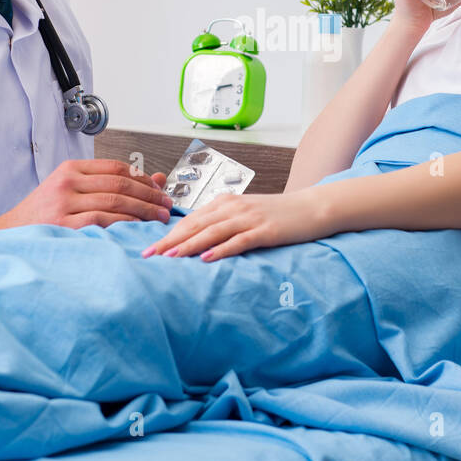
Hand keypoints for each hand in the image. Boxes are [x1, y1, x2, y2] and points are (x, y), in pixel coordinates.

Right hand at [0, 159, 173, 243]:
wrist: (6, 236)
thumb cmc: (42, 217)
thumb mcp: (72, 192)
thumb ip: (110, 184)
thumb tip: (155, 180)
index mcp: (70, 169)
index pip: (117, 167)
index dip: (144, 179)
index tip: (160, 190)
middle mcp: (67, 182)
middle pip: (121, 183)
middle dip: (150, 195)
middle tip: (167, 206)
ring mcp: (64, 202)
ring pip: (116, 200)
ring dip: (144, 210)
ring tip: (159, 218)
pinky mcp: (64, 224)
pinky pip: (104, 220)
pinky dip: (125, 223)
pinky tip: (138, 229)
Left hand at [139, 190, 330, 261]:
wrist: (312, 208)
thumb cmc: (277, 214)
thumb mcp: (245, 213)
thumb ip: (222, 222)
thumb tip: (197, 241)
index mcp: (225, 202)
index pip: (191, 219)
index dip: (169, 233)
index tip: (150, 248)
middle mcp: (233, 207)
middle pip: (196, 225)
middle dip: (170, 240)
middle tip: (149, 255)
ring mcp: (250, 218)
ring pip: (213, 232)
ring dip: (189, 244)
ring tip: (170, 257)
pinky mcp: (266, 230)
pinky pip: (239, 241)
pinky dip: (221, 249)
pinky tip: (206, 259)